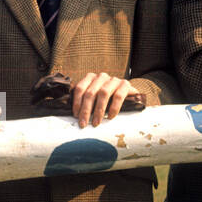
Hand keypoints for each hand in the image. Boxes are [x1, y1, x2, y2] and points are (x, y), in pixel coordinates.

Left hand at [31, 72, 145, 116]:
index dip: (76, 103)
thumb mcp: (94, 99)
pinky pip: (118, 96)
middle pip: (90, 93)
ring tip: (96, 123)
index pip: (79, 88)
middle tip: (83, 124)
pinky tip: (110, 117)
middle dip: (85, 110)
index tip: (75, 116)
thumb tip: (71, 116)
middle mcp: (101, 76)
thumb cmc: (107, 100)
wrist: (130, 95)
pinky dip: (113, 107)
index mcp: (90, 78)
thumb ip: (84, 102)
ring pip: (103, 93)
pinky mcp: (125, 84)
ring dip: (98, 110)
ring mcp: (114, 79)